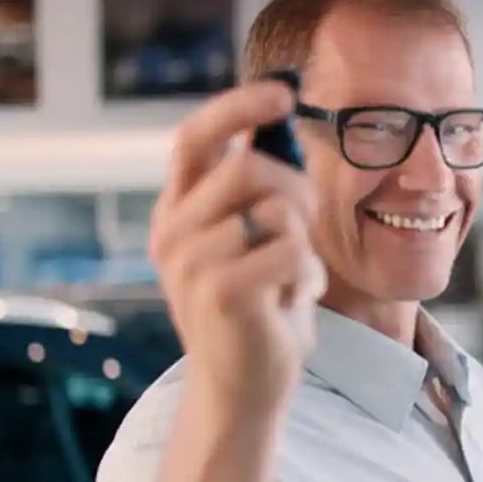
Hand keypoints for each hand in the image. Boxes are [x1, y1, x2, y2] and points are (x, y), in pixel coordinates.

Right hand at [149, 80, 323, 416]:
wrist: (244, 388)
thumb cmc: (259, 310)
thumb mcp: (251, 241)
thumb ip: (255, 191)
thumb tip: (280, 120)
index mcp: (178, 212)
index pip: (196, 137)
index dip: (238, 107)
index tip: (282, 93)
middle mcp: (172, 231)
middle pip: (245, 166)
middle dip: (295, 187)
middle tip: (310, 221)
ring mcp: (191, 262)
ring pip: (276, 210)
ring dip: (303, 243)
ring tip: (292, 278)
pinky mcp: (222, 292)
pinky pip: (290, 250)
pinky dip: (307, 273)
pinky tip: (292, 299)